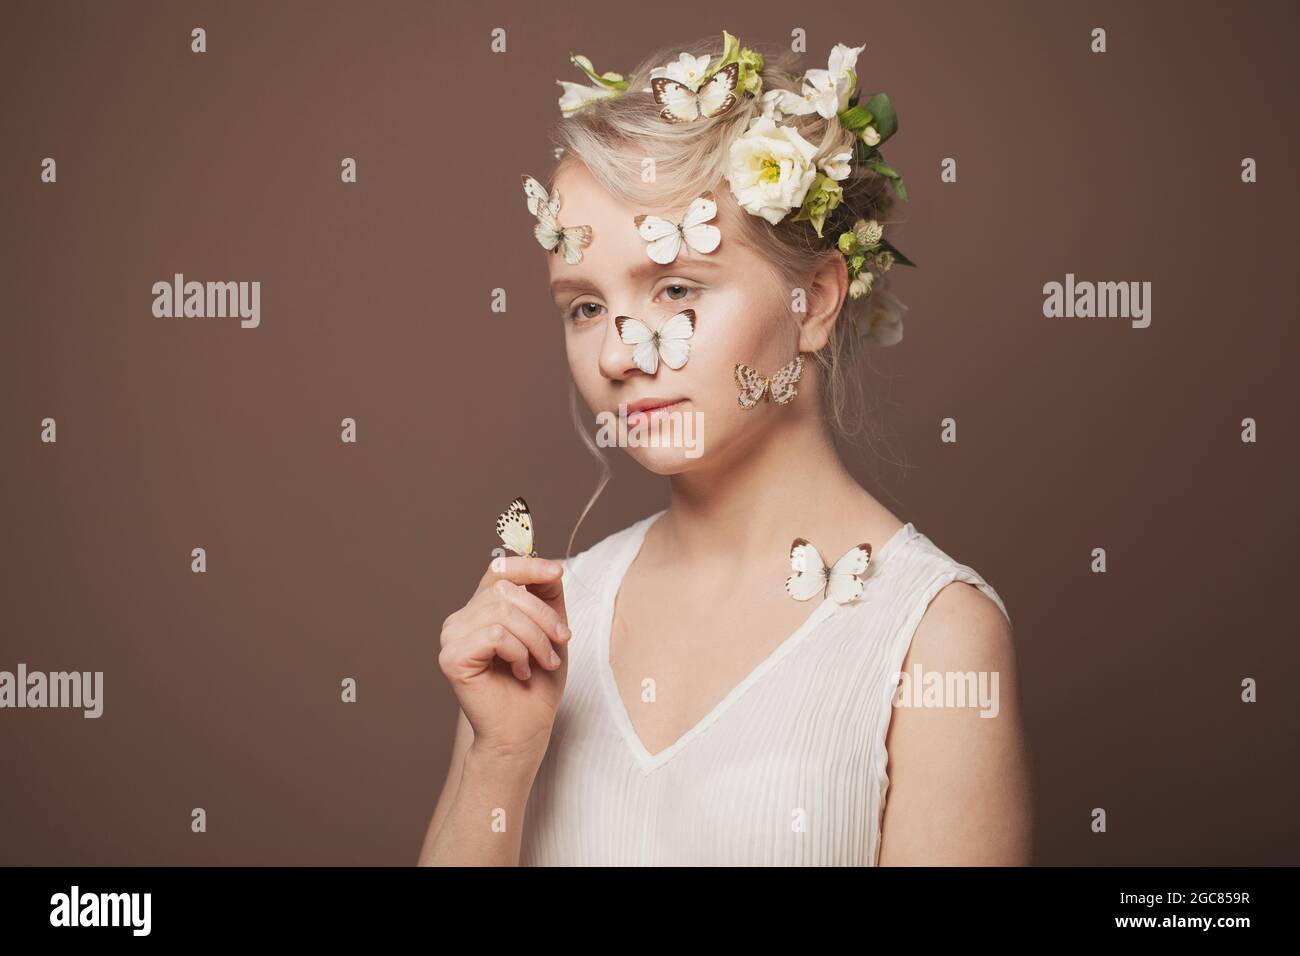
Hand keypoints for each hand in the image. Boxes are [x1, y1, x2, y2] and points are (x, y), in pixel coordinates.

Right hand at [438, 555, 570, 761]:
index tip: (556, 573)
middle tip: (560, 641)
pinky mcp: (451, 658)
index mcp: (481, 609)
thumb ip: (547, 597)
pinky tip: (521, 672)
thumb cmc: (537, 684)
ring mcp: (452, 638)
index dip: (528, 566)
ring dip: (535, 638)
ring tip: (544, 661)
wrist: (525, 730)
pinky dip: (518, 652)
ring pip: (502, 612)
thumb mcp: (550, 631)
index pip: (499, 570)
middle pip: (505, 590)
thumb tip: (551, 566)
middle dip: (542, 615)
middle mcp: (461, 619)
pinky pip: (494, 635)